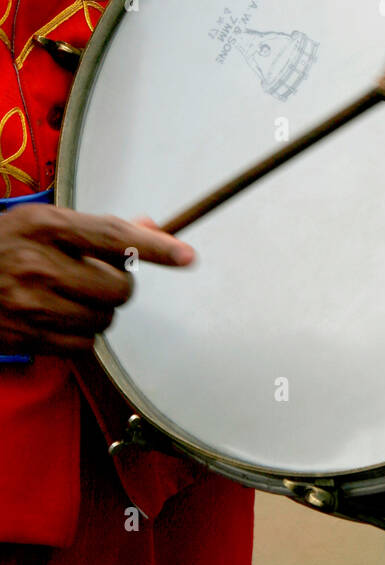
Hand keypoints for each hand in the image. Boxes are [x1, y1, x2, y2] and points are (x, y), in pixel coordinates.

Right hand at [0, 206, 194, 355]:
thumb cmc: (2, 245)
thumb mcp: (43, 221)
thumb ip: (98, 227)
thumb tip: (152, 229)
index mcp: (43, 225)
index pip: (113, 236)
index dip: (156, 247)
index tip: (187, 255)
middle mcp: (37, 264)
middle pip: (118, 288)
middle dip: (119, 285)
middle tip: (97, 276)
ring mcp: (29, 305)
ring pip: (104, 319)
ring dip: (100, 310)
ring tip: (71, 294)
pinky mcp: (24, 337)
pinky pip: (82, 344)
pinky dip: (81, 333)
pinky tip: (59, 316)